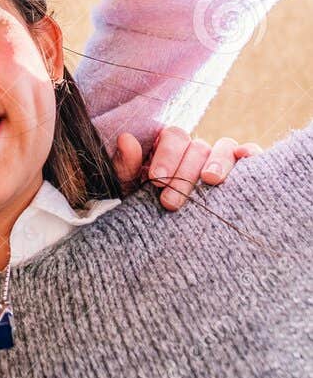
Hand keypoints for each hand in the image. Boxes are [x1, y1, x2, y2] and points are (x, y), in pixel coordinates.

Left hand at [112, 127, 261, 210]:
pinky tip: (247, 161)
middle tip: (171, 202)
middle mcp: (198, 151)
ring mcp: (223, 160)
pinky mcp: (246, 172)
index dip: (166, 155)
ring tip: (210, 180)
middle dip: (184, 173)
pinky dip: (251, 153)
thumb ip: (127, 166)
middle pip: (197, 146)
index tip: (156, 178)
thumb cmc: (150, 208)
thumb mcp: (133, 189)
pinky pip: (252, 154)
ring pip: (225, 147)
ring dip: (218, 161)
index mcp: (172, 149)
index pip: (174, 137)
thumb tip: (125, 138)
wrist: (172, 240)